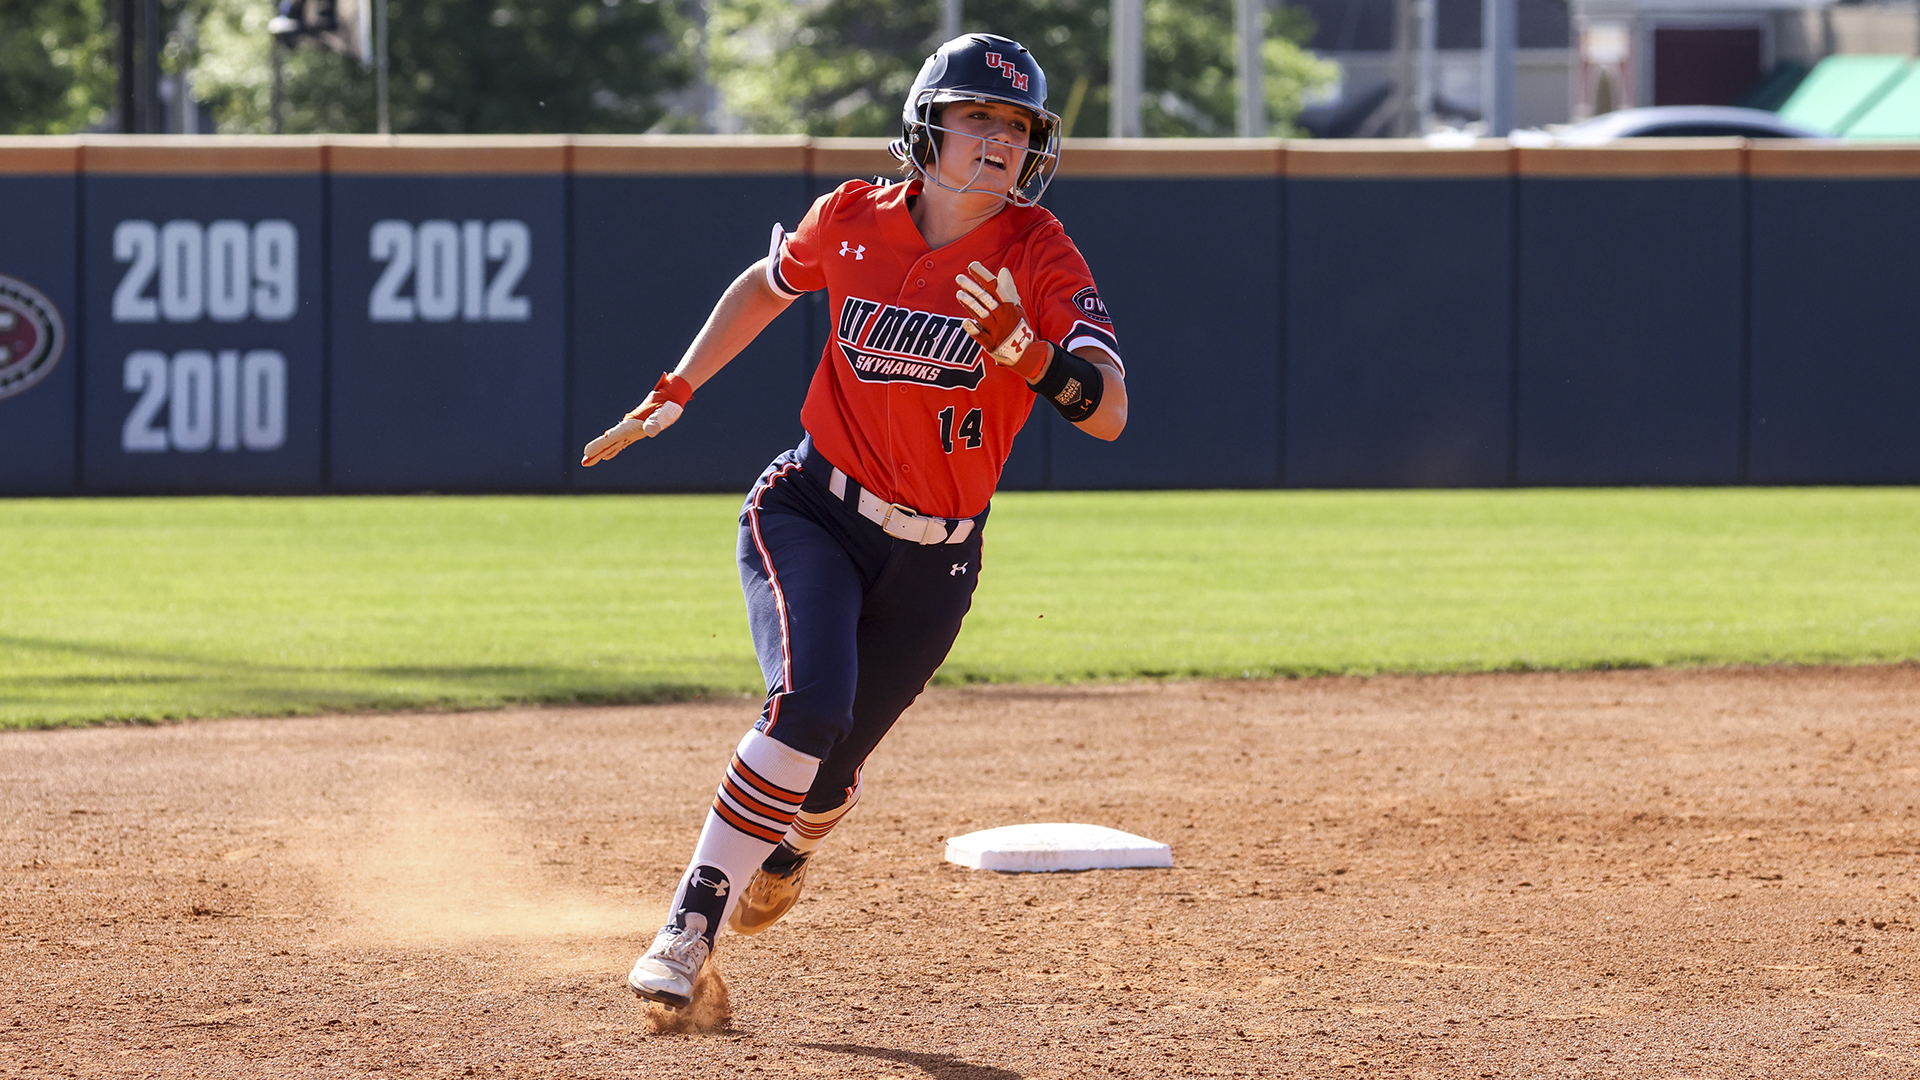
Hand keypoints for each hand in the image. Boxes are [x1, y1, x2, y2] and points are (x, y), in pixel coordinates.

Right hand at [581, 372, 693, 465]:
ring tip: (587, 462)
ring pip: (612, 444)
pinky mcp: (635, 432)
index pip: (613, 436)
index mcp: (632, 424)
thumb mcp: (663, 414)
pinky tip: (605, 456)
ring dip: (600, 453)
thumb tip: (651, 432)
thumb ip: (656, 422)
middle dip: (596, 451)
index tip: (588, 452)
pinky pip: (620, 443)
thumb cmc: (666, 406)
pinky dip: (612, 450)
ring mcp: (630, 430)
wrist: (668, 397)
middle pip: (608, 441)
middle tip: (584, 462)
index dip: (601, 445)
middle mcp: (628, 428)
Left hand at [955, 262, 1049, 380]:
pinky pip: (981, 336)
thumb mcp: (1016, 307)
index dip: (983, 275)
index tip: (972, 265)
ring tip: (959, 294)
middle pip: (986, 299)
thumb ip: (1007, 289)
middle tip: (959, 278)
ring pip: (982, 314)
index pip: (994, 286)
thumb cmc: (1018, 326)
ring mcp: (996, 330)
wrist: (1026, 352)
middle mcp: (1002, 316)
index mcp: (1008, 305)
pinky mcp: (991, 344)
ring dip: (970, 304)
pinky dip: (973, 330)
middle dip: (972, 287)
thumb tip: (1003, 271)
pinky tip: (966, 322)